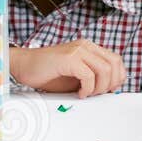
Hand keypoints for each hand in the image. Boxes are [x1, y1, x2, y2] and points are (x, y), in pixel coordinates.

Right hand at [9, 40, 126, 97]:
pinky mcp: (69, 58)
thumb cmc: (47, 73)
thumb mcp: (75, 77)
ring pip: (105, 69)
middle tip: (99, 94)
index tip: (110, 90)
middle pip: (114, 63)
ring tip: (88, 94)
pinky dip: (88, 88)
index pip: (115, 59)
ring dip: (100, 87)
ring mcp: (78, 50)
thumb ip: (92, 78)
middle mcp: (86, 46)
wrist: (24, 66)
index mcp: (89, 48)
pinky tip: (80, 93)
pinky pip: (89, 75)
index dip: (117, 76)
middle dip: (111, 83)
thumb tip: (108, 89)